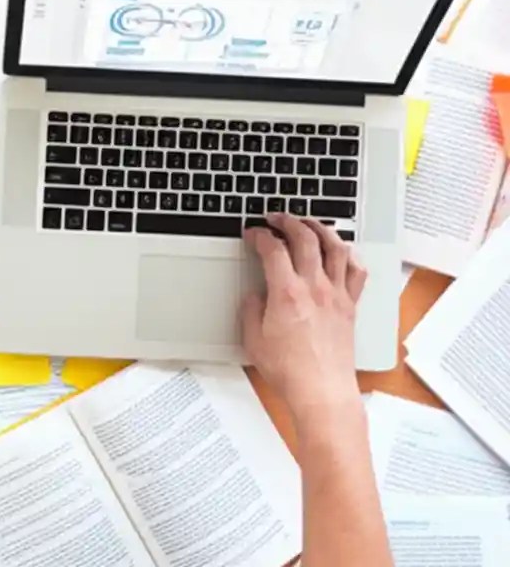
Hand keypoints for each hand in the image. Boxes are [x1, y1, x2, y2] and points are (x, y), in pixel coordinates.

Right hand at [242, 213, 367, 425]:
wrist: (321, 390)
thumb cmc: (289, 370)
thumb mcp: (252, 338)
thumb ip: (251, 308)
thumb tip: (256, 294)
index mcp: (286, 293)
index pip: (272, 249)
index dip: (259, 235)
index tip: (252, 233)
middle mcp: (315, 288)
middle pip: (305, 238)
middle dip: (288, 221)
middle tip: (277, 217)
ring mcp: (337, 295)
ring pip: (335, 247)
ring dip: (320, 228)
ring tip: (309, 222)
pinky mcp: (350, 306)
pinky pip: (356, 270)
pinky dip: (349, 254)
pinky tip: (341, 250)